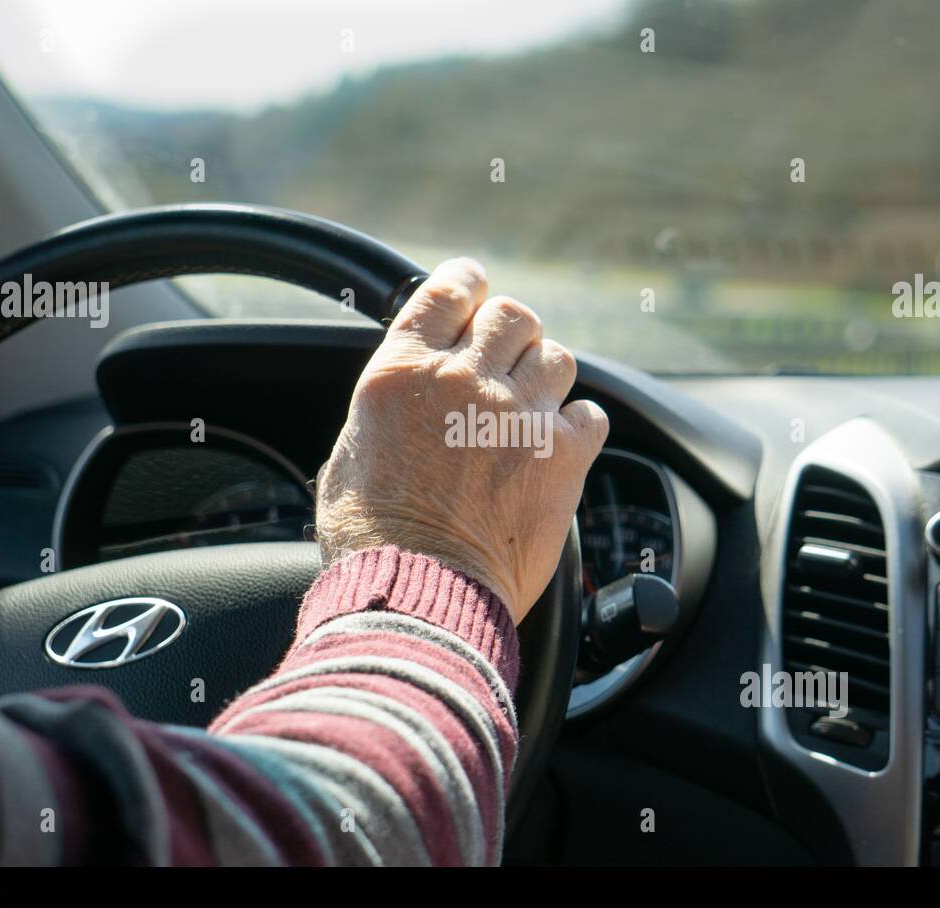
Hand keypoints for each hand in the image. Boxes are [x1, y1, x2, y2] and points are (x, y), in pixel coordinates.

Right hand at [315, 258, 608, 621]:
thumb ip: (383, 414)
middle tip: (507, 362)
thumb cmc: (371, 540)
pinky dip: (579, 426)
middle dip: (513, 333)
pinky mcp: (561, 455)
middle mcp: (463, 379)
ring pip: (557, 356)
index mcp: (403, 372)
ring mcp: (517, 414)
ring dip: (546, 376)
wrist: (417, 592)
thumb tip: (398, 406)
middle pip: (513, 315)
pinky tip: (560, 447)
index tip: (475, 290)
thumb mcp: (348, 458)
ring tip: (532, 407)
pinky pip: (591, 414)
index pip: (449, 290)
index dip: (468, 284)